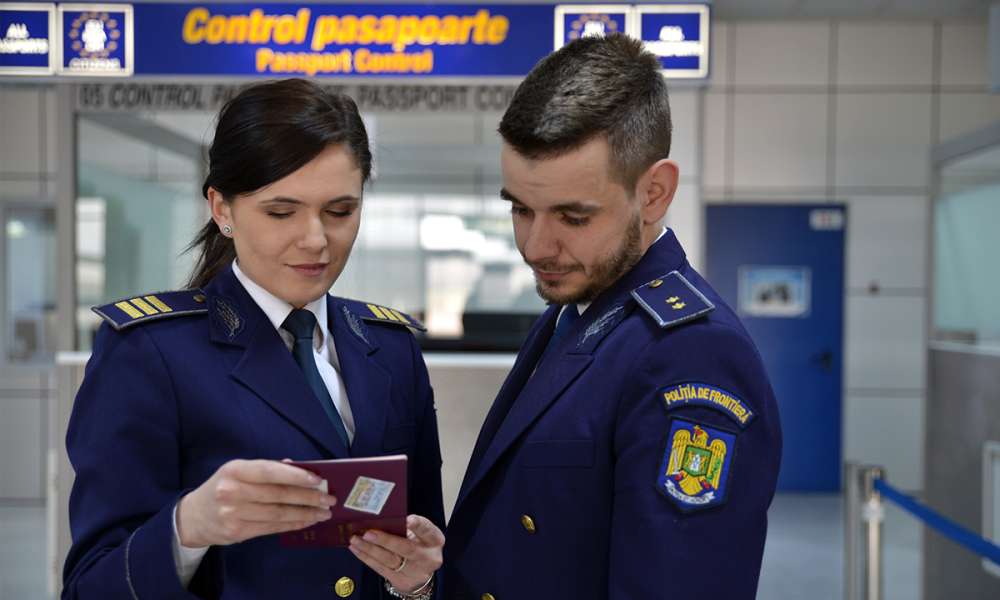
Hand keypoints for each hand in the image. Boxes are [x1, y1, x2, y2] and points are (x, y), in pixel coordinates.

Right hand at [176, 459, 336, 547]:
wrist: (193, 517)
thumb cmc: (223, 488)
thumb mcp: (238, 471)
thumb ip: (266, 469)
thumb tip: (298, 468)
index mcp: (235, 470)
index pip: (270, 471)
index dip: (296, 475)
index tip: (318, 480)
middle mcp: (233, 491)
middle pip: (278, 495)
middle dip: (308, 497)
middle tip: (328, 499)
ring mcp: (234, 514)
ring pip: (278, 514)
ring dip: (305, 514)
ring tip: (323, 512)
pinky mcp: (237, 532)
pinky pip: (272, 528)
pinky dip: (293, 524)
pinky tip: (306, 521)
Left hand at [348, 515, 443, 592]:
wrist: (420, 572)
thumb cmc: (418, 545)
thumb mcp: (420, 534)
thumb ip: (408, 526)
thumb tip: (382, 516)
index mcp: (434, 540)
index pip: (427, 530)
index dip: (418, 525)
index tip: (407, 520)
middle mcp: (427, 557)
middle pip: (406, 549)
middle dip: (386, 540)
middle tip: (369, 533)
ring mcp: (414, 572)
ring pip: (390, 560)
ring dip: (370, 549)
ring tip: (356, 539)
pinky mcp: (400, 581)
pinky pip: (381, 569)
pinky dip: (366, 558)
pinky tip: (357, 549)